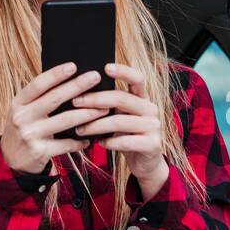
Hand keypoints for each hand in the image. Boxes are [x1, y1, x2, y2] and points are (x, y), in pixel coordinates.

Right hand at [0, 62, 110, 173]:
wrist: (10, 160)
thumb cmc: (24, 128)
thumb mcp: (24, 111)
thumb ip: (40, 99)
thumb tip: (70, 82)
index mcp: (18, 102)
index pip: (38, 84)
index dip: (56, 74)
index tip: (74, 66)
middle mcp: (22, 117)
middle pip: (54, 98)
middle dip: (77, 86)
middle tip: (95, 77)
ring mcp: (30, 135)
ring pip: (65, 120)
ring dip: (87, 114)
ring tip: (103, 108)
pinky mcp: (40, 152)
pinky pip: (66, 144)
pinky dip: (80, 140)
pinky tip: (90, 137)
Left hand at [71, 62, 169, 187]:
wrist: (145, 162)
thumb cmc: (126, 135)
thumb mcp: (119, 117)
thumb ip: (109, 105)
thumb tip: (79, 92)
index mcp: (142, 98)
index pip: (137, 78)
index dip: (123, 71)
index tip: (105, 67)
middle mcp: (151, 108)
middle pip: (121, 98)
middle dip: (95, 99)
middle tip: (75, 102)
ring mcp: (154, 126)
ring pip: (119, 121)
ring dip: (96, 125)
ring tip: (80, 128)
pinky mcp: (153, 144)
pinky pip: (125, 141)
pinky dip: (109, 142)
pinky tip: (100, 143)